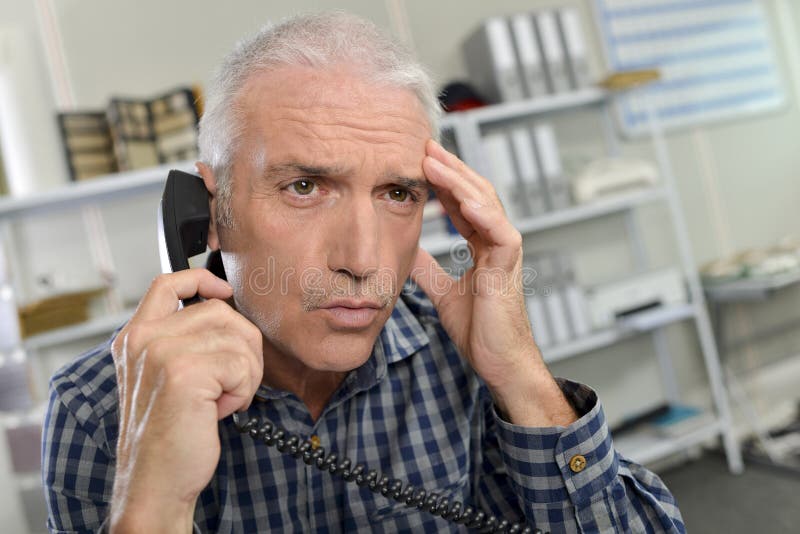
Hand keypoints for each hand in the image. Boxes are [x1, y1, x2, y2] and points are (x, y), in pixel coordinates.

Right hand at [110, 269, 262, 532]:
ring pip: (238, 337)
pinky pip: (242, 365)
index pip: (167, 283)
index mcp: (135, 337)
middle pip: (221, 312)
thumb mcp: (164, 377)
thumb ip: (181, 341)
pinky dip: (243, 391)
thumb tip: (225, 312)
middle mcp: (143, 339)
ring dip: (245, 373)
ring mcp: (161, 352)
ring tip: (220, 400)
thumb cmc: (167, 434)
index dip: (201, 279)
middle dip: (242, 347)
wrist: (155, 481)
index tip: (222, 292)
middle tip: (230, 383)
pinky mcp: (185, 372)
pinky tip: (219, 411)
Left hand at [413, 140, 575, 426]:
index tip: (418, 162)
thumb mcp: (443, 292)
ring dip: (458, 180)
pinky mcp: (509, 265)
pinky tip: (461, 197)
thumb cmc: (479, 331)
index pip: (462, 202)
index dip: (442, 181)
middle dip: (449, 169)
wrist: (498, 361)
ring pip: (485, 203)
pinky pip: (498, 231)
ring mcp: (505, 251)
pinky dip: (481, 213)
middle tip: (423, 146)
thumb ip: (429, 269)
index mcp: (482, 246)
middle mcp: (496, 242)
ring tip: (434, 160)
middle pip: (474, 193)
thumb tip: (408, 252)